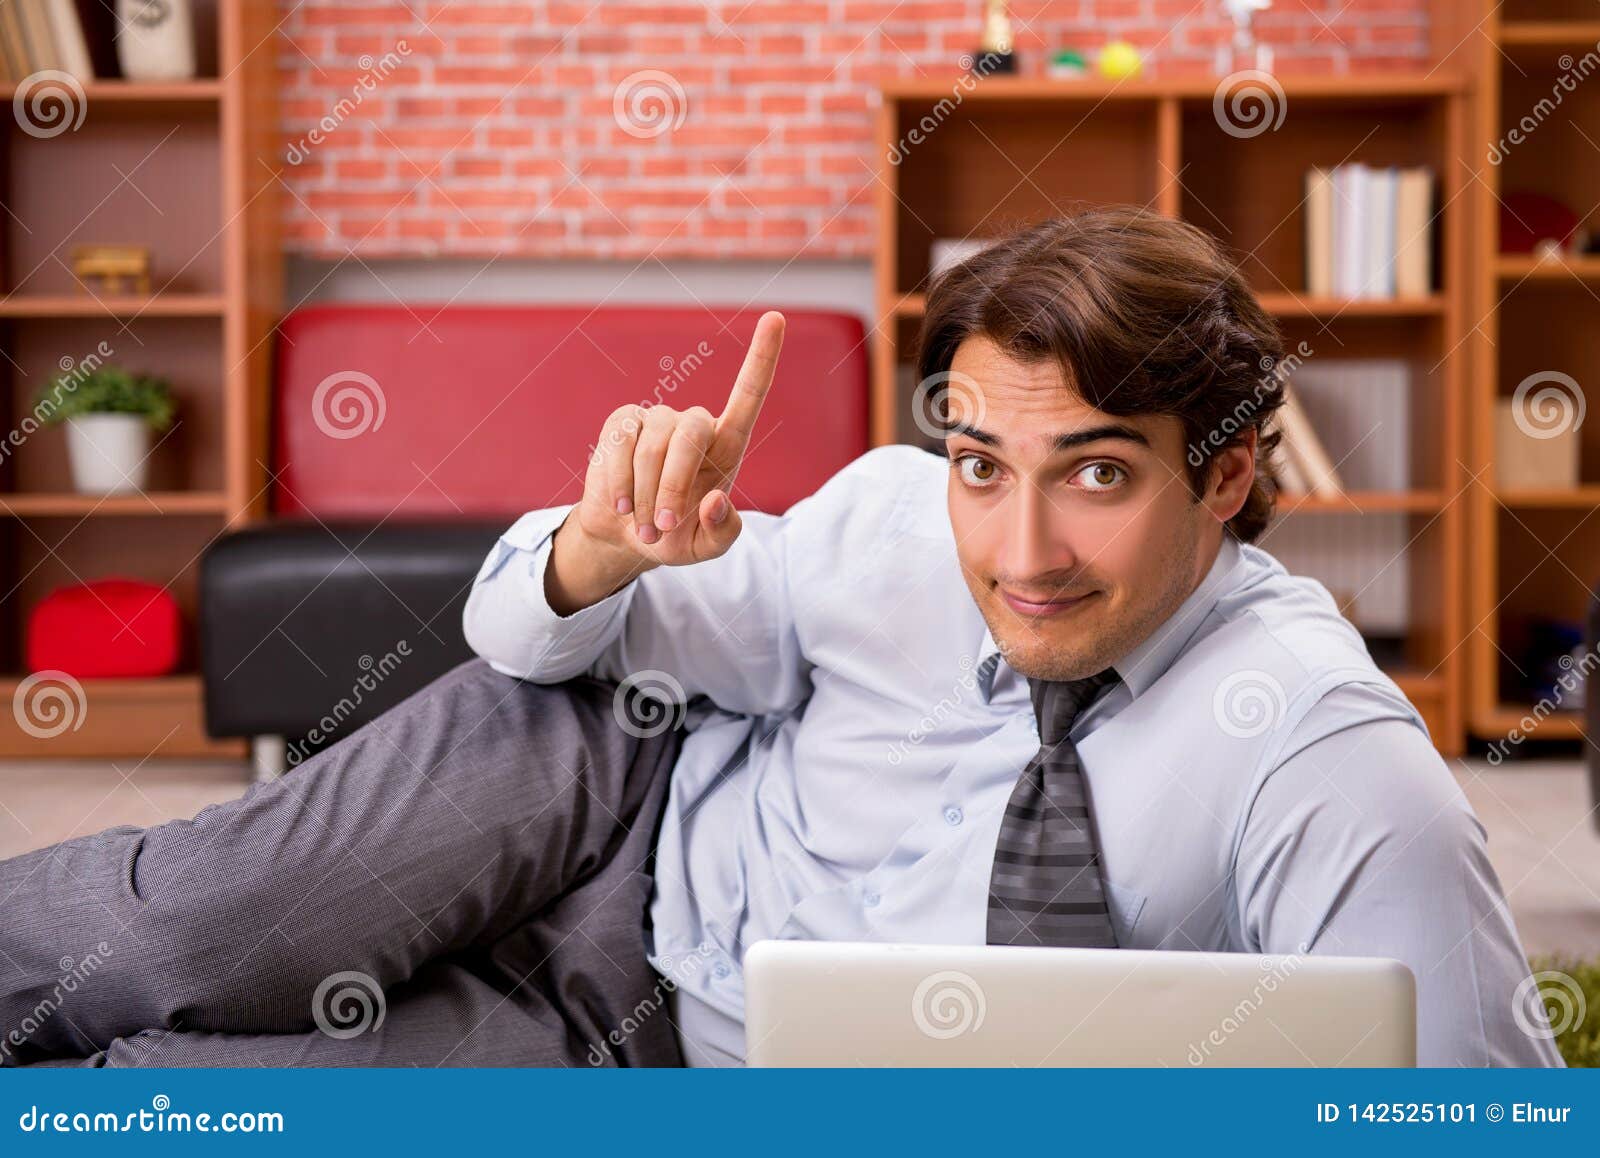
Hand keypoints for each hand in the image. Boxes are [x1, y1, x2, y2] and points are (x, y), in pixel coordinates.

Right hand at [547, 311, 785, 612]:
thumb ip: (723, 532)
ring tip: (642, 525)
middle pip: (691, 434)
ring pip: (652, 445)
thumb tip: (714, 499)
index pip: (749, 394)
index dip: (762, 357)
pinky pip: (620, 444)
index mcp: (726, 446)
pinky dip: (619, 482)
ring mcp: (656, 419)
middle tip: (661, 526)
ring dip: (644, 493)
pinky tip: (620, 505)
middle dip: (673, 484)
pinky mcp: (621, 422)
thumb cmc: (676, 536)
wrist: (626, 536)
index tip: (775, 317)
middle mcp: (694, 424)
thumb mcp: (707, 548)